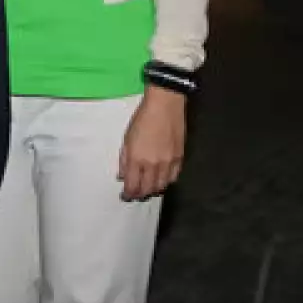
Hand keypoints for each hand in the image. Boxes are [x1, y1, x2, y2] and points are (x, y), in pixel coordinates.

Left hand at [118, 85, 185, 200]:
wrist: (165, 106)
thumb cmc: (141, 119)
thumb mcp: (127, 138)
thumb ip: (124, 159)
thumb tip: (122, 176)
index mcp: (138, 159)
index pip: (133, 185)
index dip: (129, 194)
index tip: (125, 196)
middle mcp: (154, 165)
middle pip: (148, 189)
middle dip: (141, 194)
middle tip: (136, 194)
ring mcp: (169, 163)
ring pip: (162, 186)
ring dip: (154, 189)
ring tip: (148, 188)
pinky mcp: (180, 158)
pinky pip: (174, 177)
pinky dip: (167, 181)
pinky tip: (162, 179)